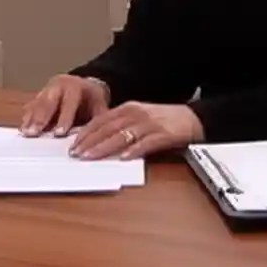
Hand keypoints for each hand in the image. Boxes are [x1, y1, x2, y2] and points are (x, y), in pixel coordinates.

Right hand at [20, 74, 110, 137]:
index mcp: (75, 87)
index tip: (59, 133)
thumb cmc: (92, 98)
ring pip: (37, 104)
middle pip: (47, 101)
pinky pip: (31, 106)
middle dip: (40, 118)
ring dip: (30, 119)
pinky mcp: (39, 96)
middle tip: (34, 133)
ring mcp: (47, 90)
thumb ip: (98, 120)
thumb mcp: (100, 106)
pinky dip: (27, 118)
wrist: (84, 85)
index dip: (64, 118)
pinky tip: (22, 128)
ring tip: (26, 133)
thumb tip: (97, 136)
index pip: (69, 103)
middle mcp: (58, 86)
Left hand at [69, 102, 202, 159]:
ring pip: (122, 135)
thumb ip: (121, 126)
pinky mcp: (164, 134)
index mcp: (128, 109)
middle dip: (89, 142)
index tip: (72, 144)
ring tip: (90, 157)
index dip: (85, 132)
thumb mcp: (139, 118)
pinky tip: (123, 158)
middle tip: (75, 154)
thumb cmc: (164, 121)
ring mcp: (150, 124)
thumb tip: (98, 141)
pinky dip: (134, 150)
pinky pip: (146, 143)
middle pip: (107, 128)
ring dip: (104, 147)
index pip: (101, 120)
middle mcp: (136, 114)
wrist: (193, 118)